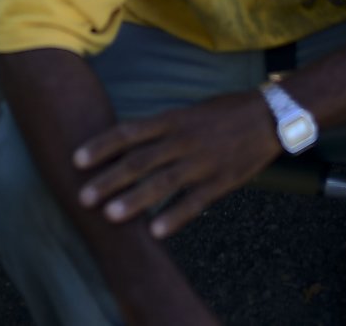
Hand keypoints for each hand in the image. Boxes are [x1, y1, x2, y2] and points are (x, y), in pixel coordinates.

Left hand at [72, 92, 279, 240]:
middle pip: (139, 161)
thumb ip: (158, 130)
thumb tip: (123, 146)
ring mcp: (202, 162)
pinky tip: (156, 232)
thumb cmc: (222, 114)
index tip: (76, 160)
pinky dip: (175, 217)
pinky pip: (194, 202)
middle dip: (109, 180)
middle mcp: (183, 140)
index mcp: (172, 120)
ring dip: (135, 200)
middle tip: (83, 197)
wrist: (269, 116)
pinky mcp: (221, 181)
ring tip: (110, 216)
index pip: (129, 132)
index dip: (101, 146)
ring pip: (163, 183)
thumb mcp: (186, 113)